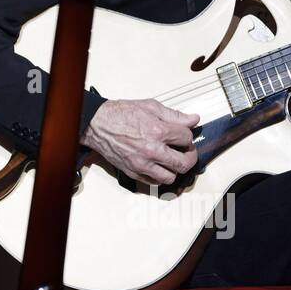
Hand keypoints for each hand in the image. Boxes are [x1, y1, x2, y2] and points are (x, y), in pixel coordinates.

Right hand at [81, 99, 199, 186]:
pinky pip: (154, 182)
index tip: (184, 135)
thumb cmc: (120, 114)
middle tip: (186, 152)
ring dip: (174, 169)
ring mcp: (142, 164)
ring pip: (171, 177)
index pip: (186, 138)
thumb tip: (193, 119)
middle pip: (184, 163)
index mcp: (158, 131)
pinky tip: (158, 166)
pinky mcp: (133, 172)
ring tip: (171, 160)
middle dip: (189, 156)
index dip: (188, 136)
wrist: (97, 124)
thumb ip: (174, 115)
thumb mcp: (150, 107)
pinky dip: (159, 176)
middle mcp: (152, 150)